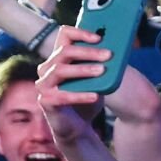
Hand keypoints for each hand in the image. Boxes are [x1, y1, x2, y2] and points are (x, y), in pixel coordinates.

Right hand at [35, 26, 108, 140]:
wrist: (77, 127)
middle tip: (109, 55)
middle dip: (88, 52)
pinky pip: (62, 96)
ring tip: (102, 71)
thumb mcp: (96, 81)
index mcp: (59, 58)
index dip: (80, 33)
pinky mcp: (45, 101)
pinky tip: (95, 95)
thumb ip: (101, 67)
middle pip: (64, 51)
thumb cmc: (86, 100)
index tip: (99, 38)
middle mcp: (47, 68)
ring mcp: (44, 84)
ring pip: (60, 70)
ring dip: (83, 69)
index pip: (64, 36)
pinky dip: (80, 95)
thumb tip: (116, 52)